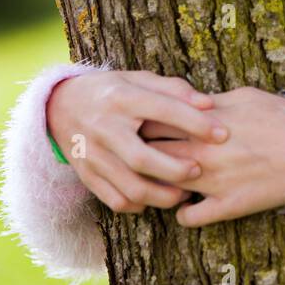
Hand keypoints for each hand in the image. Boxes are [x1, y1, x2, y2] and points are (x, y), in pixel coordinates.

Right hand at [46, 70, 230, 214]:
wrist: (61, 105)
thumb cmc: (113, 90)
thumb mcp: (139, 79)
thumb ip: (173, 89)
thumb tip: (208, 104)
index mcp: (121, 98)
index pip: (163, 110)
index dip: (196, 123)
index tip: (223, 134)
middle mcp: (104, 127)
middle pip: (142, 158)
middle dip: (176, 170)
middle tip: (199, 170)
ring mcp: (92, 154)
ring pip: (130, 187)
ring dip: (161, 196)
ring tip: (183, 192)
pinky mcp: (85, 174)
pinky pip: (114, 200)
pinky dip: (138, 205)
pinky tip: (155, 199)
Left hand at [149, 87, 284, 226]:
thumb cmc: (281, 118)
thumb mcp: (243, 96)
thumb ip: (211, 101)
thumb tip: (191, 102)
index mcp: (202, 123)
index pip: (153, 122)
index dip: (143, 125)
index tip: (142, 127)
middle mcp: (200, 153)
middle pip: (150, 154)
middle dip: (142, 154)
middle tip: (142, 155)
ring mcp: (211, 182)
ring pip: (164, 187)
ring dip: (159, 185)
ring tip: (163, 182)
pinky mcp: (226, 206)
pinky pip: (189, 218)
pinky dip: (183, 214)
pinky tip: (188, 206)